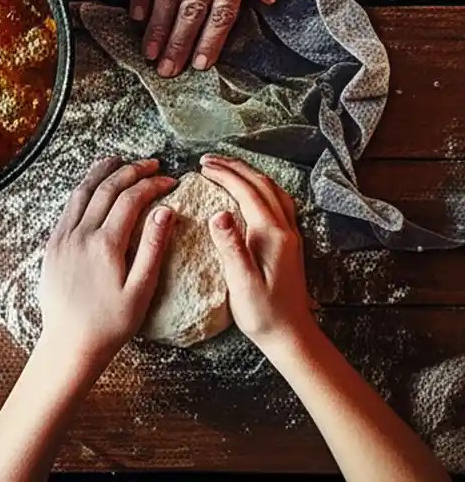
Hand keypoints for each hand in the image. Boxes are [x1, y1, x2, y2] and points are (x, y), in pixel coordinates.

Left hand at [38, 158, 175, 364]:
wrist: (69, 343)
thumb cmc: (110, 324)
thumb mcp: (141, 290)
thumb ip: (154, 248)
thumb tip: (165, 211)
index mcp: (105, 244)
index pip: (131, 199)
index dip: (153, 184)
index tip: (171, 180)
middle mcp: (80, 234)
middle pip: (106, 188)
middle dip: (131, 170)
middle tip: (151, 163)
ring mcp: (62, 238)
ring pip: (82, 192)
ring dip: (102, 172)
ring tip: (119, 161)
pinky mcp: (52, 246)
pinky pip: (68, 208)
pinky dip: (83, 190)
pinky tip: (92, 188)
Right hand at [199, 154, 314, 349]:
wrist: (292, 334)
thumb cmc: (263, 313)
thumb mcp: (241, 282)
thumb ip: (230, 246)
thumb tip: (218, 214)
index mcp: (271, 235)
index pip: (246, 192)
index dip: (224, 175)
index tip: (202, 166)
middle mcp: (285, 229)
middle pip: (261, 185)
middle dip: (235, 168)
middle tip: (209, 160)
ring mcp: (290, 235)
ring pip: (273, 191)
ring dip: (249, 174)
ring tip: (227, 168)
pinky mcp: (289, 244)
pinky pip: (278, 202)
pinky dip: (260, 188)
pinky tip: (251, 193)